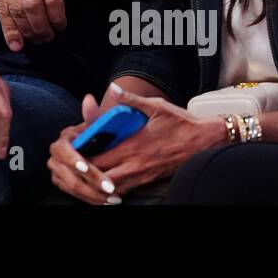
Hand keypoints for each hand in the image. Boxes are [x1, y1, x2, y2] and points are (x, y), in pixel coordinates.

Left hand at [0, 0, 93, 50]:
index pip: (1, 4)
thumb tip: (14, 38)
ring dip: (42, 27)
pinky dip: (56, 17)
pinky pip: (53, 0)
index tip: (17, 45)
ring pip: (32, 6)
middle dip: (28, 30)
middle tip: (39, 40)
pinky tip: (60, 22)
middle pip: (17, 7)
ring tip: (49, 34)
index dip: (10, 28)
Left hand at [48, 84, 221, 202]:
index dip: (82, 158)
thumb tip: (112, 89)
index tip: (71, 151)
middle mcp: (136, 164)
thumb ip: (130, 100)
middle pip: (102, 176)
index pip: (100, 158)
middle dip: (86, 172)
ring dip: (98, 182)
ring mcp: (143, 174)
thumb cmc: (180, 123)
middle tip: (73, 164)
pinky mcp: (149, 179)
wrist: (205, 142)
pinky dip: (113, 186)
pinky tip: (106, 178)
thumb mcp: (155, 106)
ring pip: (113, 187)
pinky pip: (126, 188)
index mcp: (134, 145)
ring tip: (86, 174)